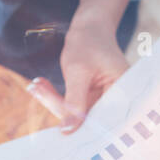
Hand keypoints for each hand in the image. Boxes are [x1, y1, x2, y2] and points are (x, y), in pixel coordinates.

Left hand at [27, 15, 128, 131]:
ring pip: (74, 113)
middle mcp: (116, 101)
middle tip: (35, 90)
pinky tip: (39, 85)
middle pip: (86, 118)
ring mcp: (102, 101)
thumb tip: (67, 131)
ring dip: (51, 100)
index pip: (102, 119)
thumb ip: (74, 101)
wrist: (90, 28)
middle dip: (58, 106)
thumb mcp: (79, 71)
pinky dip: (54, 96)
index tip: (56, 128)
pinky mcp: (90, 99)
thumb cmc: (89, 44)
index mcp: (124, 94)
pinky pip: (70, 105)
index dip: (80, 127)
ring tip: (35, 85)